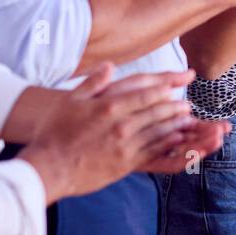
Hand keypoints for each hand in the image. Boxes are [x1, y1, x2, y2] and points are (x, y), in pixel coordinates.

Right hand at [18, 65, 228, 203]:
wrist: (49, 168)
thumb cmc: (54, 133)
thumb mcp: (70, 101)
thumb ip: (93, 82)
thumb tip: (110, 65)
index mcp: (109, 107)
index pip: (145, 94)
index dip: (163, 90)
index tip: (174, 87)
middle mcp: (121, 125)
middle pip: (157, 112)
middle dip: (174, 107)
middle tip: (186, 104)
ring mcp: (125, 145)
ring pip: (159, 131)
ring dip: (176, 124)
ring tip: (187, 120)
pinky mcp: (126, 164)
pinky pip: (154, 151)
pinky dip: (168, 143)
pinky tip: (177, 139)